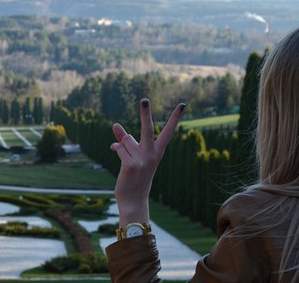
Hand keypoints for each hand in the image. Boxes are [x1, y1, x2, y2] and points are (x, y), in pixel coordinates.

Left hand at [110, 98, 185, 227]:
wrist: (133, 200)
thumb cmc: (135, 178)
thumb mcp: (135, 157)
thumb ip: (126, 140)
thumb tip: (115, 124)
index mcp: (158, 152)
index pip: (168, 132)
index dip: (175, 118)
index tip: (183, 104)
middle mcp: (152, 154)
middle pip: (147, 128)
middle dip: (145, 113)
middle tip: (144, 99)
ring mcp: (142, 159)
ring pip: (126, 140)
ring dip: (122, 147)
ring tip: (127, 162)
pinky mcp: (131, 164)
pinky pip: (119, 148)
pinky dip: (116, 151)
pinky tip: (122, 165)